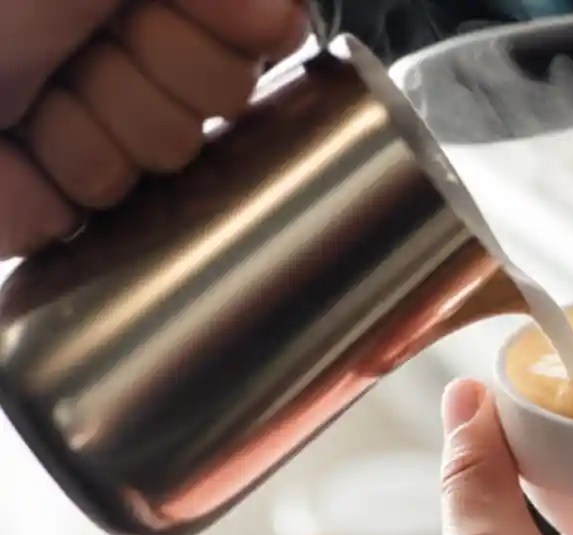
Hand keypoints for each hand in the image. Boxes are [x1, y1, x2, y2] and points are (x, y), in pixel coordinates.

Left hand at [0, 0, 309, 258]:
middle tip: (68, 50)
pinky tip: (12, 148)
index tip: (141, 12)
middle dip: (143, 75)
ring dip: (87, 126)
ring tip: (23, 94)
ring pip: (170, 159)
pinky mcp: (63, 200)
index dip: (213, 28)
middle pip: (224, 96)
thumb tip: (283, 17)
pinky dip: (50, 183)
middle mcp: (135, 50)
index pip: (263, 27)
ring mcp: (105, 128)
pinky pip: (109, 215)